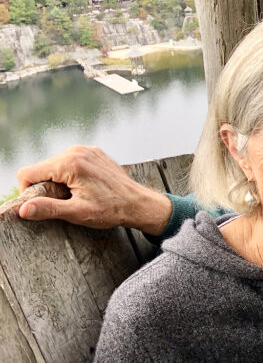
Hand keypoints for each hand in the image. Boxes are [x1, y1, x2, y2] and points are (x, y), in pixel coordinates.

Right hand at [16, 146, 172, 235]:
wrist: (139, 203)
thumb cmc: (111, 209)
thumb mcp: (77, 213)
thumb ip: (48, 209)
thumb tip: (23, 209)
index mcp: (70, 163)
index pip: (28, 173)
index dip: (28, 191)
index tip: (42, 204)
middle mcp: (77, 151)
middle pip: (42, 168)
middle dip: (46, 186)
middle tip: (66, 201)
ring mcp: (86, 150)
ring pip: (55, 165)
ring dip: (59, 181)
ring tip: (78, 194)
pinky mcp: (94, 153)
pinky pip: (70, 162)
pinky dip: (71, 175)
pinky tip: (86, 187)